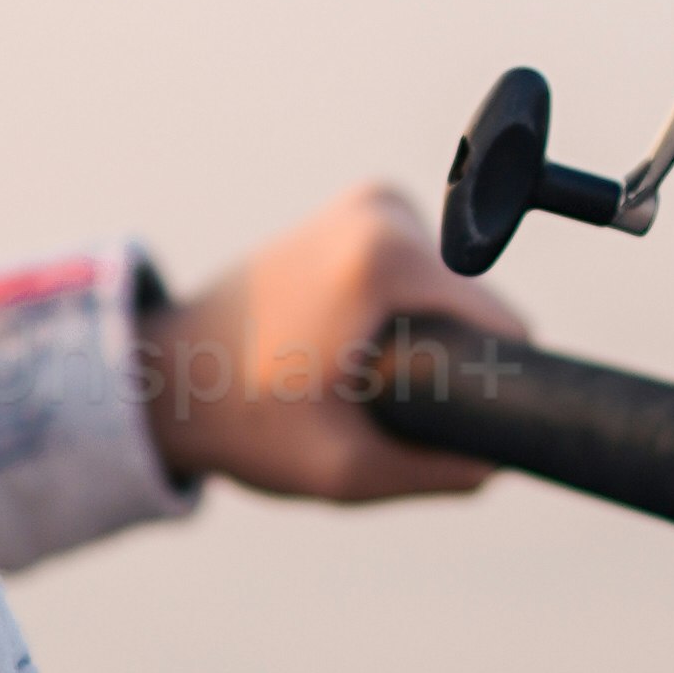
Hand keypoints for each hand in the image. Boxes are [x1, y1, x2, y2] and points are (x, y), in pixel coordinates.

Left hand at [143, 184, 500, 507]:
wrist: (168, 371)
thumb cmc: (244, 417)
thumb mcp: (344, 468)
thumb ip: (439, 470)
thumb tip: (503, 458)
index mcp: (385, 258)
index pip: (505, 325)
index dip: (495, 384)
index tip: (436, 415)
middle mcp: (385, 210)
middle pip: (478, 307)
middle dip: (449, 361)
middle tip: (372, 397)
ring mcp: (373, 202)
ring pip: (453, 291)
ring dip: (425, 338)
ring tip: (354, 371)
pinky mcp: (362, 208)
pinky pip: (423, 274)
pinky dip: (402, 313)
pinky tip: (351, 343)